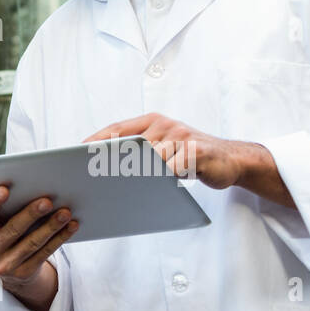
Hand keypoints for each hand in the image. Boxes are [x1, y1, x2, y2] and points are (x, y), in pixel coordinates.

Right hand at [0, 186, 75, 310]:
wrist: (6, 270)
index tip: (5, 189)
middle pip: (12, 230)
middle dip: (31, 214)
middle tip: (47, 200)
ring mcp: (6, 266)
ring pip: (32, 243)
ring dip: (51, 226)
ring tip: (65, 212)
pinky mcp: (24, 273)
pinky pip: (44, 253)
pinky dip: (59, 238)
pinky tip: (71, 226)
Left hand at [83, 113, 291, 205]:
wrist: (232, 159)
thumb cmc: (190, 156)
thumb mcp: (165, 148)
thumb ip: (142, 152)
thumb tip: (108, 165)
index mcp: (153, 121)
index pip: (118, 128)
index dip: (97, 139)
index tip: (77, 151)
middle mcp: (166, 125)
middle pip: (130, 142)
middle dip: (109, 158)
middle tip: (89, 173)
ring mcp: (182, 136)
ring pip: (150, 156)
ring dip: (132, 171)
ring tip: (113, 186)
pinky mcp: (198, 151)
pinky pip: (173, 166)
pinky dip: (160, 178)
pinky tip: (150, 189)